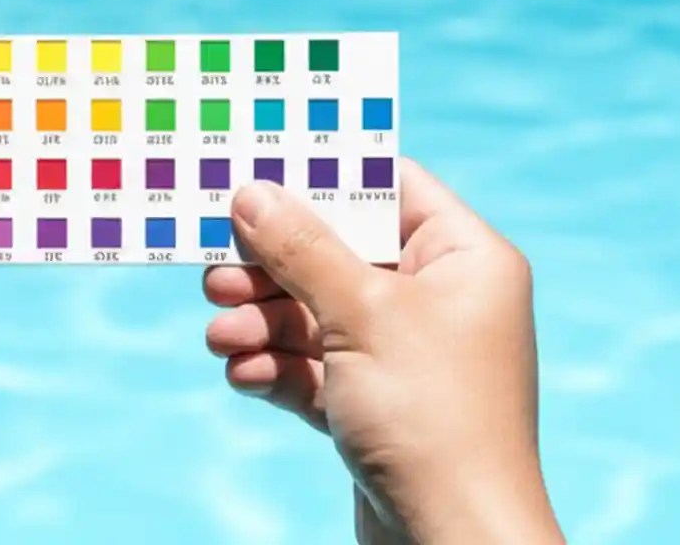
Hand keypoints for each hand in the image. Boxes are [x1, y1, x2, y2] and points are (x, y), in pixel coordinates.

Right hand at [204, 159, 563, 543]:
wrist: (452, 543)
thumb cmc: (434, 417)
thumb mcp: (361, 314)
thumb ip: (302, 248)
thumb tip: (252, 193)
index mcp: (463, 260)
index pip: (390, 189)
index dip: (323, 178)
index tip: (257, 171)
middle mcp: (438, 302)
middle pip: (338, 256)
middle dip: (272, 268)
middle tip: (216, 272)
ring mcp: (404, 357)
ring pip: (317, 316)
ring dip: (263, 324)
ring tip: (221, 334)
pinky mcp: (374, 406)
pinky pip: (315, 369)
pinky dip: (277, 369)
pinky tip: (244, 376)